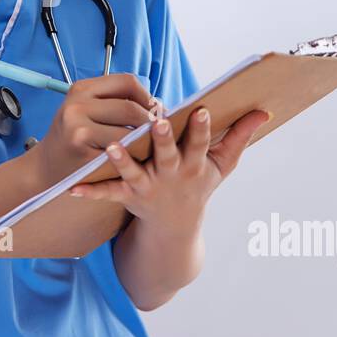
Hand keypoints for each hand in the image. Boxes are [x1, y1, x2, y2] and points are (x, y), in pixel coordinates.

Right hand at [33, 73, 157, 188]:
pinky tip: (136, 160)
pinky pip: (119, 153)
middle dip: (151, 122)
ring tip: (151, 146)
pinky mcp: (83, 152)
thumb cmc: (73, 137)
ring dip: (145, 141)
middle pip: (130, 108)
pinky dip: (133, 156)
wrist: (45, 167)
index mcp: (82, 89)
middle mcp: (77, 105)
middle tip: (161, 132)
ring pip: (128, 131)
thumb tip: (158, 105)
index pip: (127, 82)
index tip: (155, 110)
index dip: (146, 96)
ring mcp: (78, 129)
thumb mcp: (85, 110)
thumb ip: (114, 102)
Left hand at [69, 108, 271, 228]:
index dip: (201, 128)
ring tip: (110, 148)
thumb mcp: (222, 165)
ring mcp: (148, 187)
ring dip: (122, 161)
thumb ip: (240, 137)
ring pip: (134, 172)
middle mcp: (171, 176)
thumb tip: (263, 111)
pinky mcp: (128, 196)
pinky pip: (107, 192)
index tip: (201, 109)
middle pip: (166, 155)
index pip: (199, 143)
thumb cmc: (199, 184)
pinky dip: (90, 191)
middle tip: (157, 122)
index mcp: (194, 165)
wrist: (176, 227)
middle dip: (163, 140)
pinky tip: (73, 187)